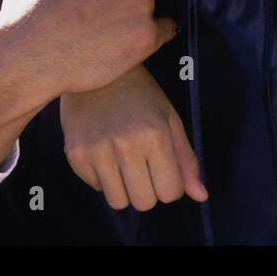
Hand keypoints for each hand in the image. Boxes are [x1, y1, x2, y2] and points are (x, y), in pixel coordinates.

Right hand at [0, 0, 173, 170]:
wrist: (24, 59)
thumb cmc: (22, 10)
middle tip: (100, 8)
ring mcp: (141, 2)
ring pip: (149, 2)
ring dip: (135, 13)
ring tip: (105, 29)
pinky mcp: (147, 34)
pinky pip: (166, 28)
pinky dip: (153, 34)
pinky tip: (130, 40)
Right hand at [62, 64, 206, 210]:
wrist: (97, 72)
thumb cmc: (142, 96)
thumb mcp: (170, 120)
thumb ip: (186, 160)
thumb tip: (201, 197)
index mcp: (155, 136)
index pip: (170, 192)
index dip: (170, 185)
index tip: (165, 170)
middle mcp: (126, 146)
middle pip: (144, 203)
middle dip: (149, 191)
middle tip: (145, 167)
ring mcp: (97, 151)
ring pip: (118, 202)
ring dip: (126, 189)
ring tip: (126, 162)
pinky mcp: (75, 155)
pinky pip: (96, 189)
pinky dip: (104, 178)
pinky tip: (107, 153)